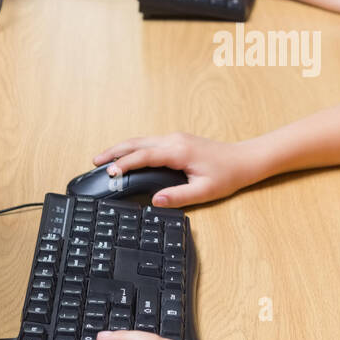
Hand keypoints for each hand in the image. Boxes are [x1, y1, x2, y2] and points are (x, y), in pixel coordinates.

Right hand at [93, 131, 258, 206]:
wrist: (244, 160)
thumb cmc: (227, 175)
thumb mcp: (204, 191)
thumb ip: (178, 197)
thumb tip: (155, 201)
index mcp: (179, 151)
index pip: (144, 155)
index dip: (124, 164)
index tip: (109, 172)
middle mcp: (174, 140)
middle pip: (136, 142)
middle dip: (114, 151)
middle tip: (95, 162)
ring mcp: (175, 138)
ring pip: (141, 140)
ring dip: (121, 148)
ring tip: (103, 159)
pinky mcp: (177, 141)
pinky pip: (148, 142)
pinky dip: (132, 148)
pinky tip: (126, 156)